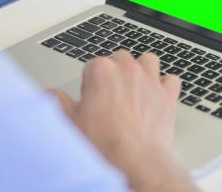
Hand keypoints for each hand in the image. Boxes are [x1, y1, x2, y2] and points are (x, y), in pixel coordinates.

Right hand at [50, 51, 197, 191]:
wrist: (134, 162)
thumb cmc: (104, 144)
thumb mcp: (71, 123)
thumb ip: (58, 102)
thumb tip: (50, 94)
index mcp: (100, 71)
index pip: (93, 65)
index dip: (91, 82)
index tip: (91, 97)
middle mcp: (127, 70)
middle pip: (120, 58)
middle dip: (116, 73)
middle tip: (110, 95)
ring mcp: (150, 80)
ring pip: (148, 61)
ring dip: (142, 70)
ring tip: (135, 89)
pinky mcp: (168, 95)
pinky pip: (171, 79)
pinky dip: (165, 86)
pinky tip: (157, 96)